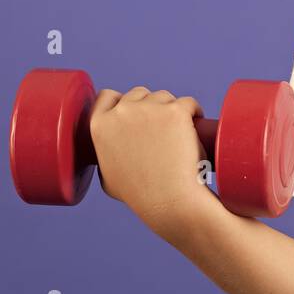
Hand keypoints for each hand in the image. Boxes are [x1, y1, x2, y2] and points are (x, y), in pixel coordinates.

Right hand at [88, 85, 210, 230]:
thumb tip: (112, 148)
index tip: (135, 112)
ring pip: (163, 97)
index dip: (122, 102)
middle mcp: (121, 112)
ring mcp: (149, 109)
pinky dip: (193, 112)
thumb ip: (106, 155)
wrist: (167, 200)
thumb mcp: (107, 175)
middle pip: (138, 94)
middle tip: (162, 130)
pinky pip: (187, 103)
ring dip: (171, 109)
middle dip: (149, 106)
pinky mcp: (175, 111)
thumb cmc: (140, 194)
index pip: (107, 96)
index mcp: (99, 126)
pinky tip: (194, 125)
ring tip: (178, 135)